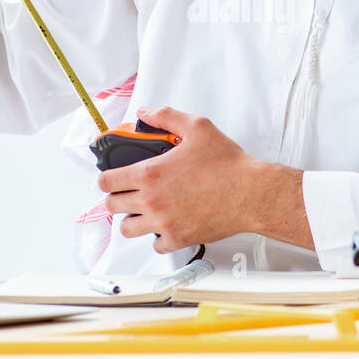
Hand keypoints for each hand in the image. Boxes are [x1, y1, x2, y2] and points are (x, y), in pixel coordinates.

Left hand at [97, 106, 304, 253]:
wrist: (251, 193)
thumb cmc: (228, 164)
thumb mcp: (197, 127)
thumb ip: (166, 117)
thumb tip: (146, 113)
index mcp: (150, 173)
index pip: (106, 181)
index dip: (107, 178)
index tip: (112, 178)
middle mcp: (152, 200)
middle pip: (112, 206)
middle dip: (117, 197)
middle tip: (129, 192)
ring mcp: (163, 223)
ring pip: (127, 229)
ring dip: (132, 219)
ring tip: (145, 211)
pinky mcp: (178, 239)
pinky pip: (155, 245)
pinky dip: (158, 237)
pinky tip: (167, 224)